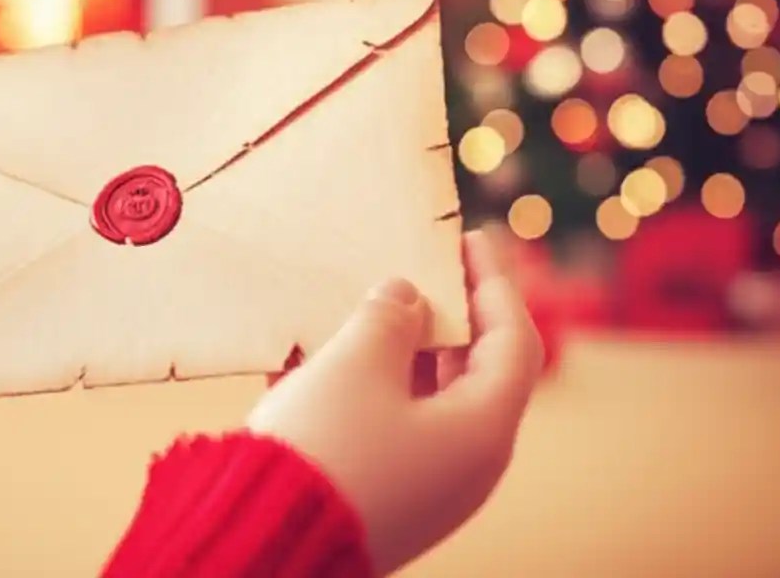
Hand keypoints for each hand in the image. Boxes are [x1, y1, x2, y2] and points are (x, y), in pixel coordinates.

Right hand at [247, 230, 542, 574]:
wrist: (266, 541)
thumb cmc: (326, 447)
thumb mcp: (357, 363)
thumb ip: (389, 317)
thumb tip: (405, 297)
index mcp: (482, 429)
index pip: (513, 340)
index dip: (493, 281)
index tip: (467, 238)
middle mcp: (466, 464)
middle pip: (472, 372)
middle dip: (442, 316)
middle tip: (415, 268)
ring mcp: (426, 486)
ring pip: (423, 400)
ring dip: (396, 351)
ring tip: (360, 305)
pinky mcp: (383, 499)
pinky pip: (387, 429)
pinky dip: (366, 389)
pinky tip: (318, 358)